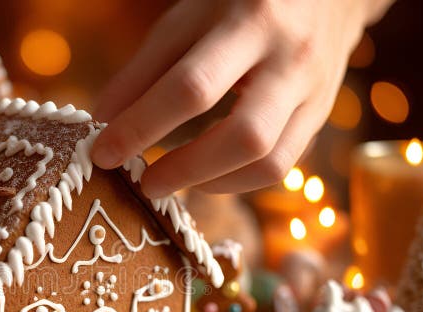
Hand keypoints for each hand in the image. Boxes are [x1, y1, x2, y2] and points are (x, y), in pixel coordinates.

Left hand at [92, 0, 392, 196]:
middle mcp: (290, 59)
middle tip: (143, 183)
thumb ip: (145, 69)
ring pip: (270, 161)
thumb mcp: (188, 19)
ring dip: (211, 183)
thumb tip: (103, 122)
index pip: (191, 87)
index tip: (103, 154)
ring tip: (171, 181)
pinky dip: (236, 181)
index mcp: (249, 21)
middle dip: (185, 169)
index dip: (142, 127)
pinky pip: (281, 166)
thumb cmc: (240, 3)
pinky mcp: (319, 117)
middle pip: (243, 135)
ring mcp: (314, 92)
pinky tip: (205, 177)